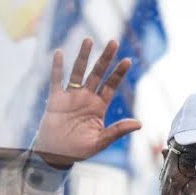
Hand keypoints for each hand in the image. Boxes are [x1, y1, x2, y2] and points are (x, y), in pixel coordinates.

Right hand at [33, 39, 140, 169]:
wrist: (57, 154)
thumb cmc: (80, 149)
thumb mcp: (101, 141)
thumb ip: (118, 130)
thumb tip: (139, 123)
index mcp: (99, 107)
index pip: (111, 86)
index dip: (119, 73)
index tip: (127, 60)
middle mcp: (86, 98)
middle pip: (97, 74)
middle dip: (105, 59)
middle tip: (113, 42)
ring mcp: (70, 97)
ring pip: (78, 72)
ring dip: (83, 57)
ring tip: (89, 40)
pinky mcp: (55, 99)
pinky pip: (56, 80)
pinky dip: (57, 67)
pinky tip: (59, 53)